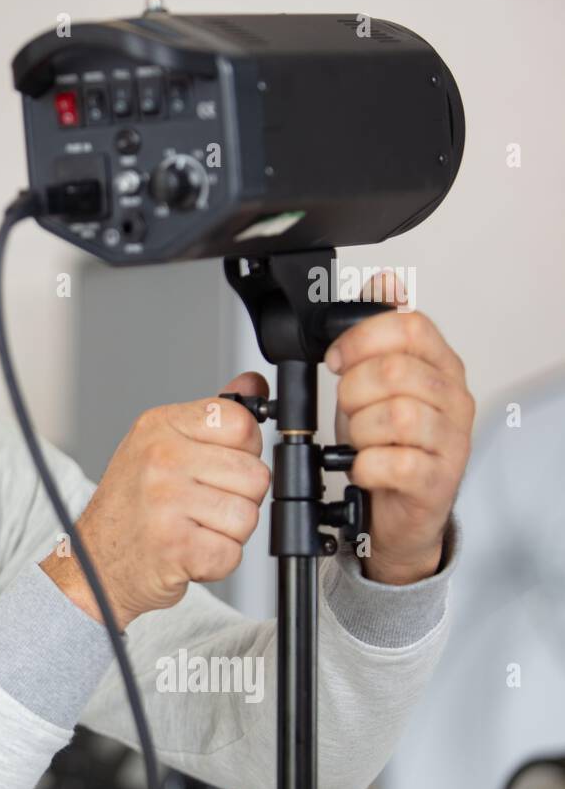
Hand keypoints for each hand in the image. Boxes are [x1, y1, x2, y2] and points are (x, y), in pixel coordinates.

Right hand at [41, 373, 270, 628]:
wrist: (94, 564)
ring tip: (192, 528)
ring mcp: (166, 501)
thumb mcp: (161, 445)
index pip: (241, 422)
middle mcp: (160, 458)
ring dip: (227, 532)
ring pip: (248, 516)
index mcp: (159, 426)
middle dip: (238, 498)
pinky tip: (188, 552)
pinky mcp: (175, 546)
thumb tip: (254, 384)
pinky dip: (216, 561)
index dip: (242, 451)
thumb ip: (211, 417)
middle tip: (200, 505)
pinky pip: (232, 553)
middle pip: (255, 474)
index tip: (215, 466)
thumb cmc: (130, 507)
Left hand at [327, 272, 474, 584]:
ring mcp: (450, 442)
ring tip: (357, 439)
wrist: (396, 507)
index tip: (337, 359)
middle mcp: (453, 399)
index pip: (408, 326)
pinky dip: (364, 464)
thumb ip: (378, 334)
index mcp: (440, 365)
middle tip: (346, 407)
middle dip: (352, 389)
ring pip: (395, 416)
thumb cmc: (387, 443)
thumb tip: (384, 281)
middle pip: (395, 371)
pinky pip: (395, 463)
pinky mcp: (436, 481)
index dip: (360, 338)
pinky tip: (361, 465)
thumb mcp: (376, 381)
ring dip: (358, 428)